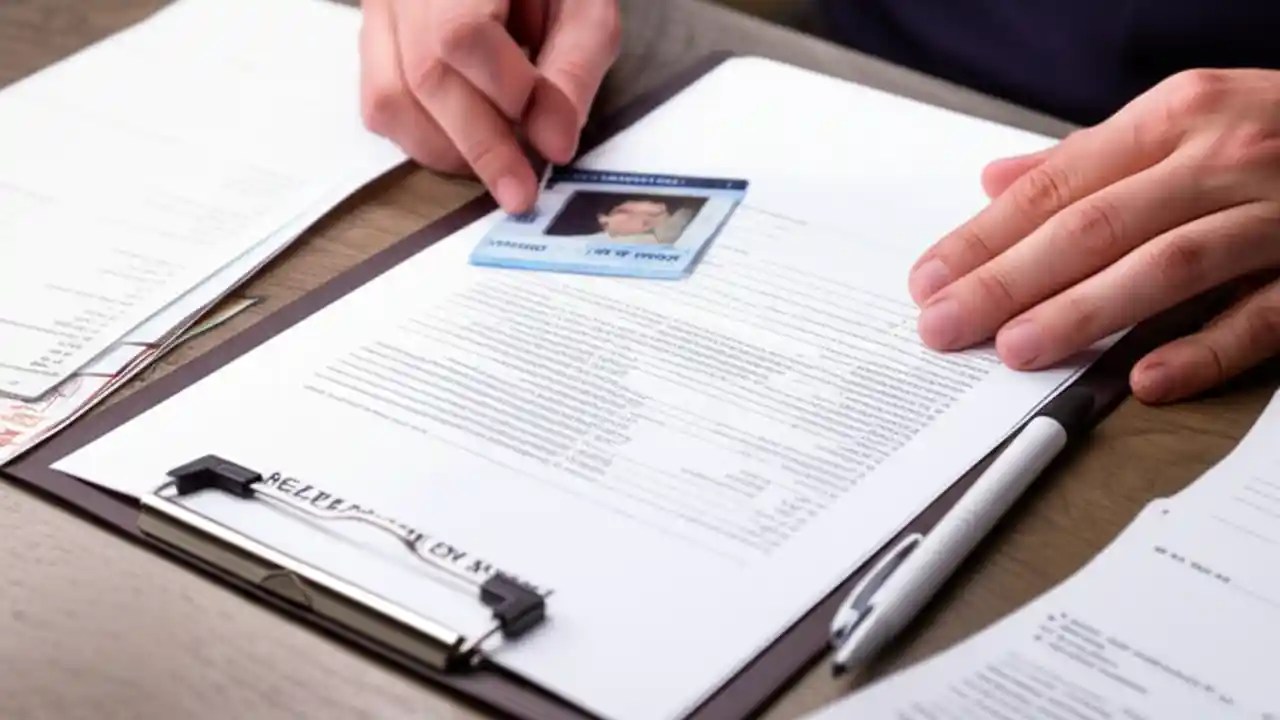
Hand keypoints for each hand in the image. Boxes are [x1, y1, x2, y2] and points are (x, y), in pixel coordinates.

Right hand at [358, 0, 620, 212]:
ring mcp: (380, 10)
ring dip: (448, 149)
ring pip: (390, 100)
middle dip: (480, 145)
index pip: (460, 33)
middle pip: (425, 76)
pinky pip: (379, 105)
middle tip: (521, 190)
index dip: (505, 93)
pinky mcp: (372, 40)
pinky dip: (423, 138)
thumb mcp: (586, 6)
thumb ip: (576, 67)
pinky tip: (465, 140)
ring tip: (497, 162)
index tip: (548, 136)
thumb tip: (552, 145)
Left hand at [908, 69, 1279, 403]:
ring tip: (1018, 349)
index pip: (1057, 186)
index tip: (930, 279)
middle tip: (945, 324)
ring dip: (1086, 311)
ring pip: (1168, 266)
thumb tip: (997, 182)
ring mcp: (1278, 216)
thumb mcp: (1188, 119)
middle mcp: (1222, 158)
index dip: (986, 237)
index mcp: (1177, 117)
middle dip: (1007, 280)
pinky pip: (1263, 315)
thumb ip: (1092, 157)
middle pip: (1094, 226)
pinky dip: (1204, 348)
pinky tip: (1146, 378)